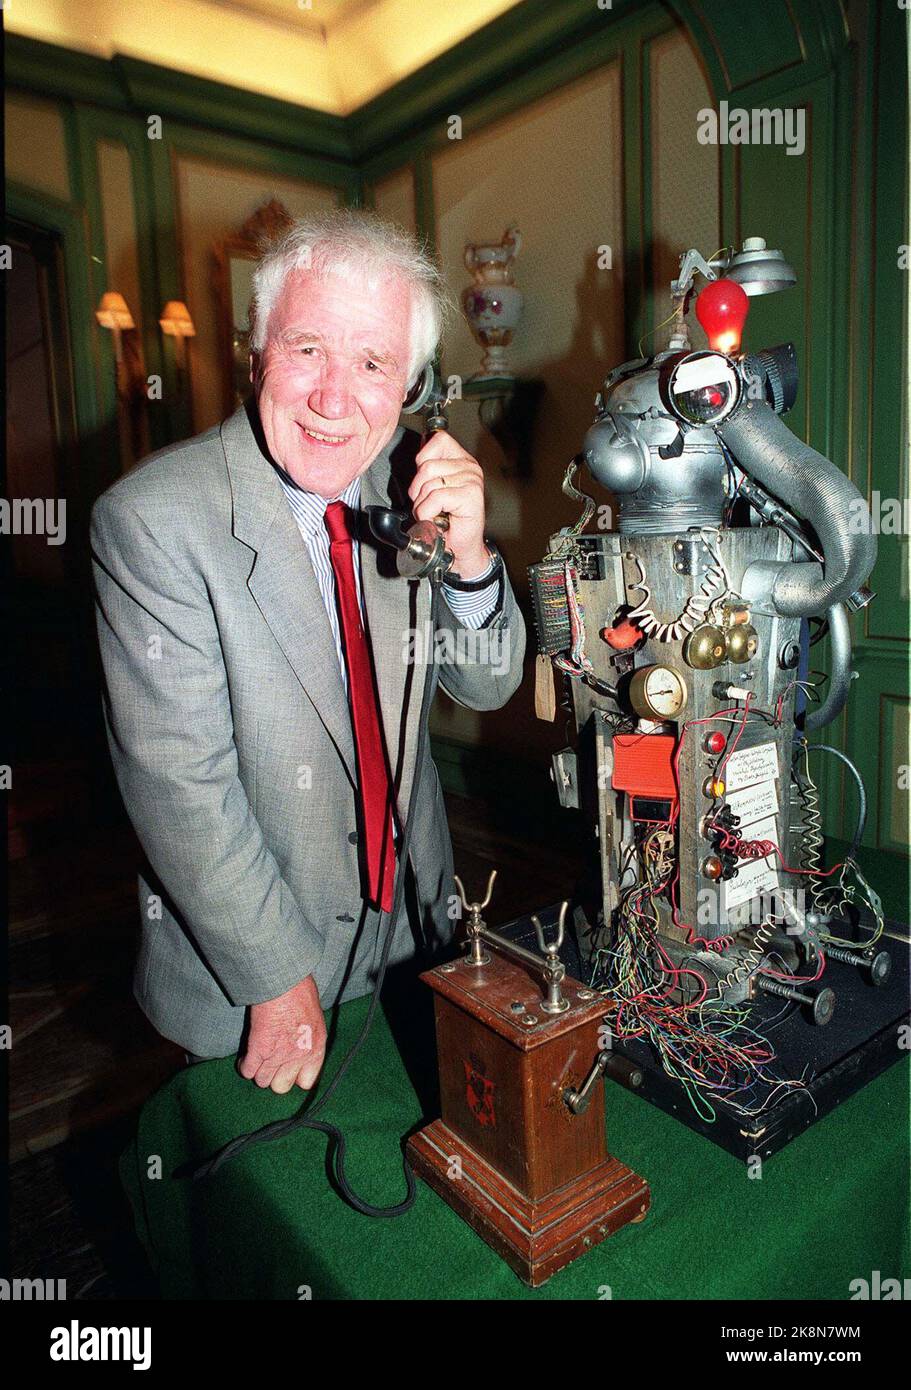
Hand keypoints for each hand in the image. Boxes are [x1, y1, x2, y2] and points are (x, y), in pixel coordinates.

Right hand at [238, 975, 326, 1093]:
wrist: (284, 982)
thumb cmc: (300, 992)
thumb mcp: (315, 1018)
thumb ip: (308, 1039)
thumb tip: (300, 1048)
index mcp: (316, 1049)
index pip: (306, 1082)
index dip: (295, 1076)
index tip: (288, 1068)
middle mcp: (298, 1057)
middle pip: (281, 1087)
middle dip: (274, 1076)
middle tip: (271, 1062)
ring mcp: (277, 1055)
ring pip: (262, 1081)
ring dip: (258, 1071)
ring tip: (257, 1059)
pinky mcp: (259, 1048)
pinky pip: (247, 1071)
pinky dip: (244, 1066)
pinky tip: (246, 1058)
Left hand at [409, 431, 489, 577]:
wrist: (460, 549)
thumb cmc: (447, 522)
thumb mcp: (432, 488)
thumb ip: (427, 469)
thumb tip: (417, 456)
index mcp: (461, 460)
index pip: (438, 439)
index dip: (422, 459)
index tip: (425, 481)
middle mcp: (469, 467)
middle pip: (426, 466)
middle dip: (417, 490)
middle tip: (428, 505)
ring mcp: (472, 480)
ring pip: (428, 483)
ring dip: (422, 504)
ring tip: (434, 513)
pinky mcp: (471, 495)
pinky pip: (436, 498)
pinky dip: (428, 512)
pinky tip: (436, 519)